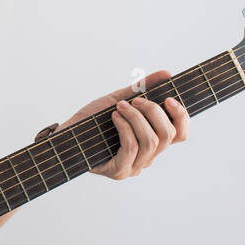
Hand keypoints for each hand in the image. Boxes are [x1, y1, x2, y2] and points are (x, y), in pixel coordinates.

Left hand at [58, 69, 189, 178]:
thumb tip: (166, 74)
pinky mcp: (118, 171)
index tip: (168, 99)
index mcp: (152, 141)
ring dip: (136, 118)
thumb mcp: (118, 100)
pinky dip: (125, 127)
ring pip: (151, 141)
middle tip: (134, 101)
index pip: (181, 134)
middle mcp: (147, 157)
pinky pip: (131, 147)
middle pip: (168, 135)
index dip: (181, 116)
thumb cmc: (90, 121)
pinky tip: (114, 117)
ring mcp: (134, 167)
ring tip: (120, 108)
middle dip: (153, 111)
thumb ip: (141, 89)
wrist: (63, 137)